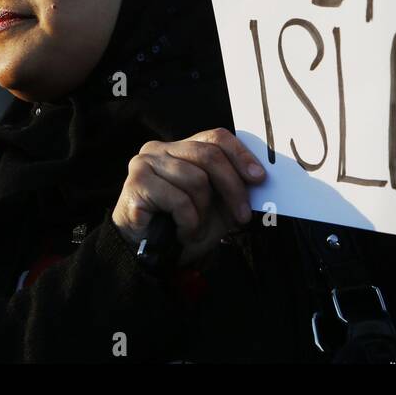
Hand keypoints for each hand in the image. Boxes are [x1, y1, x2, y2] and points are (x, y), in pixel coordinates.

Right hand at [112, 127, 266, 267]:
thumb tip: (259, 178)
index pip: (215, 138)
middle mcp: (160, 149)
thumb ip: (233, 189)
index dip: (240, 155)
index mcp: (180, 148)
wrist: (147, 257)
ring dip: (204, 212)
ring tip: (197, 229)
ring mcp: (145, 163)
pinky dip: (188, 222)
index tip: (259, 178)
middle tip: (242, 215)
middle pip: (209, 155)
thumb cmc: (180, 227)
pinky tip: (183, 233)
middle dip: (232, 187)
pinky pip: (179, 199)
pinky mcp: (136, 184)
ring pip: (196, 179)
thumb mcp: (215, 207)